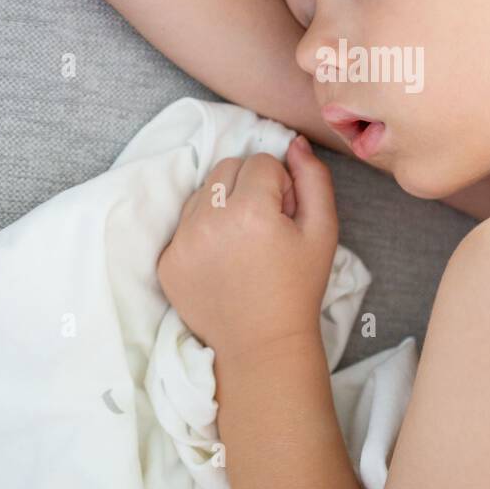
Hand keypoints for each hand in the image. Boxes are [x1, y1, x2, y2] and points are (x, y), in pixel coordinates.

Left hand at [156, 136, 338, 365]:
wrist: (262, 345)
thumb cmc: (298, 288)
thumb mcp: (323, 231)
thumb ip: (314, 179)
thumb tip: (295, 143)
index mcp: (251, 211)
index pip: (261, 162)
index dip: (280, 186)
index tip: (284, 217)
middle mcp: (209, 222)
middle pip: (226, 168)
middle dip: (248, 186)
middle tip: (264, 226)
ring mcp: (182, 243)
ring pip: (202, 192)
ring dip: (222, 204)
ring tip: (242, 243)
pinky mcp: (166, 262)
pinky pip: (183, 223)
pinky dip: (202, 231)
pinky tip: (222, 260)